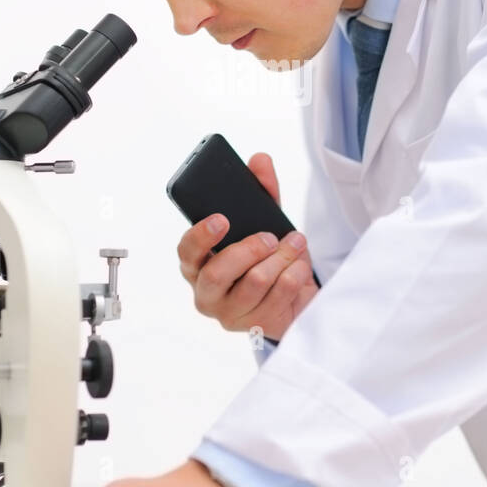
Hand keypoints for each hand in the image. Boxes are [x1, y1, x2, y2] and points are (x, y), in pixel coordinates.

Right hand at [178, 152, 319, 342]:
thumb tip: (259, 160)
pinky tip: (299, 267)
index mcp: (198, 264)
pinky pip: (279, 295)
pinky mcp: (256, 326)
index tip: (222, 219)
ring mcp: (230, 314)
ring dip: (282, 258)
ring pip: (255, 282)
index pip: (187, 252)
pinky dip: (296, 274)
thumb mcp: (264, 223)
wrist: (294, 298)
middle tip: (270, 237)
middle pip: (219, 273)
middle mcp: (207, 292)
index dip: (201, 236)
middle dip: (250, 249)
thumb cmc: (267, 260)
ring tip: (295, 244)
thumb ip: (262, 191)